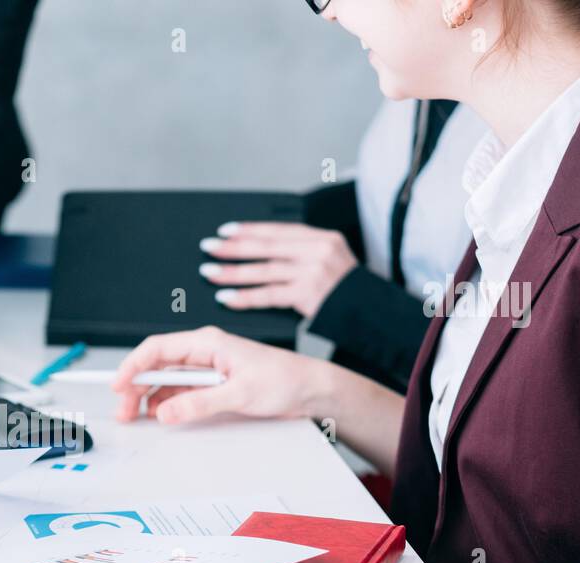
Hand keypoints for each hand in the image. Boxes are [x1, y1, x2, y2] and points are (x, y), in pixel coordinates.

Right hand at [112, 325, 332, 425]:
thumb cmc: (285, 379)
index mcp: (208, 343)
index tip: (118, 385)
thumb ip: (200, 403)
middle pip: (156, 366)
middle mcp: (203, 353)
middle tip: (125, 410)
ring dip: (149, 397)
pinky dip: (166, 403)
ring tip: (137, 416)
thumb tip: (165, 411)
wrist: (312, 390)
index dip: (133, 366)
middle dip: (136, 386)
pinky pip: (180, 392)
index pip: (158, 349)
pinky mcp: (213, 385)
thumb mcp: (241, 393)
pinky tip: (160, 415)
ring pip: (165, 380)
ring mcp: (207, 370)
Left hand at [200, 222, 357, 319]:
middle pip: (267, 247)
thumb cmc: (345, 292)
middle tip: (207, 247)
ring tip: (209, 273)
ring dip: (233, 273)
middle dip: (234, 248)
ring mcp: (314, 272)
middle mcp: (319, 250)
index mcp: (322, 237)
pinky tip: (226, 298)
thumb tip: (258, 253)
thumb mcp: (330, 261)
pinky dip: (245, 297)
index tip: (225, 231)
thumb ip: (302, 254)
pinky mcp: (310, 295)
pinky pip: (269, 296)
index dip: (249, 230)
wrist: (372, 315)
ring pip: (264, 271)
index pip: (278, 230)